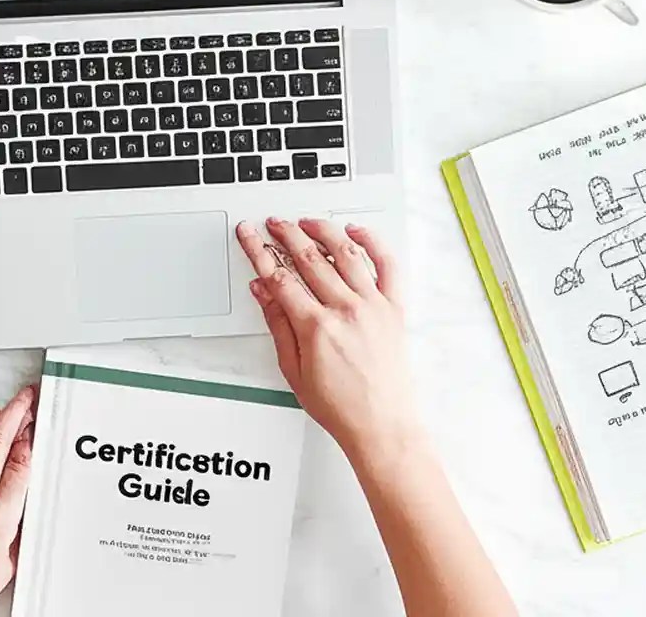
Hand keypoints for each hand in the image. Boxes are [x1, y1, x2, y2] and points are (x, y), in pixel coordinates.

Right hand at [236, 218, 417, 458]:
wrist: (382, 424)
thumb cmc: (341, 406)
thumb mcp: (293, 370)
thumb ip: (278, 324)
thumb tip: (263, 291)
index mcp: (316, 327)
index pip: (279, 277)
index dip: (259, 251)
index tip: (250, 236)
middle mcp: (346, 310)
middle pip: (309, 258)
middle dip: (286, 235)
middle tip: (273, 223)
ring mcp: (373, 306)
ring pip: (345, 252)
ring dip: (322, 230)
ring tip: (306, 222)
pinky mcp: (394, 308)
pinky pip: (387, 264)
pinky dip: (372, 241)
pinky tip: (356, 231)